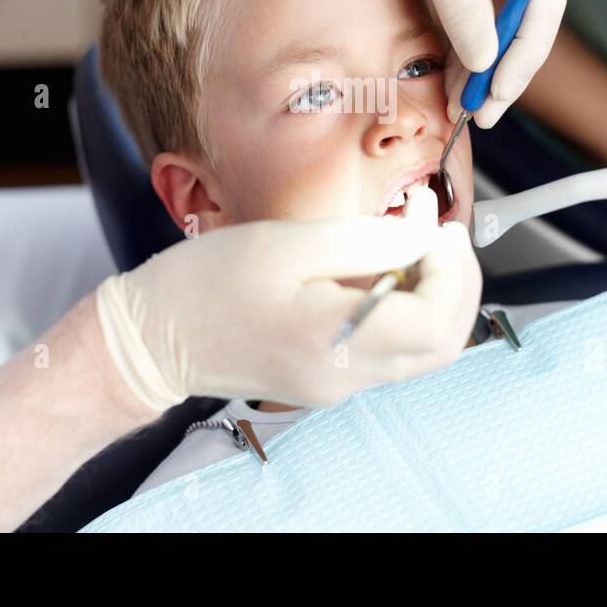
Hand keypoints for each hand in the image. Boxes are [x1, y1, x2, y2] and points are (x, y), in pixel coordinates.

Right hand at [95, 185, 480, 409]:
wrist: (150, 339)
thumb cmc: (204, 284)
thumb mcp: (287, 242)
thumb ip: (366, 240)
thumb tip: (425, 234)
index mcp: (337, 341)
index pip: (438, 322)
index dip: (453, 269)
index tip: (435, 222)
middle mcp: (346, 375)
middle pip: (443, 345)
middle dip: (457, 283)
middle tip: (438, 232)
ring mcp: (338, 384)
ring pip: (422, 352)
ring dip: (434, 296)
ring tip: (411, 244)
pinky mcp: (325, 378)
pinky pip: (389, 350)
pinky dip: (404, 310)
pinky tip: (378, 270)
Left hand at [326, 0, 565, 128]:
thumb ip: (460, 4)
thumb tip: (485, 61)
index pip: (543, 1)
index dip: (524, 52)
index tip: (496, 90)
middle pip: (529, 20)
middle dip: (506, 69)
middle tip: (482, 113)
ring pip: (502, 26)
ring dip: (484, 67)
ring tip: (460, 107)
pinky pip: (477, 20)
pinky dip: (465, 51)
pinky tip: (451, 81)